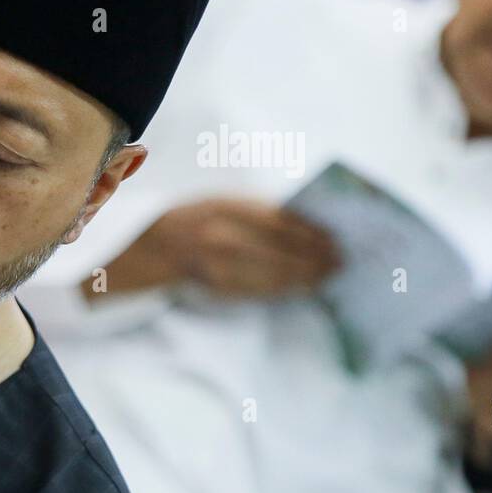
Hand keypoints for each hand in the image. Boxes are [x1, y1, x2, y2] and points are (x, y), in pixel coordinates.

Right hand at [86, 198, 339, 298]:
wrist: (150, 246)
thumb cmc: (196, 218)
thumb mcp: (223, 201)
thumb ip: (259, 210)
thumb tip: (307, 223)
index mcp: (225, 207)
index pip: (279, 223)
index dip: (310, 233)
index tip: (335, 238)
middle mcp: (221, 237)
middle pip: (281, 251)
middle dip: (315, 258)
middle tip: (341, 262)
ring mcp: (219, 266)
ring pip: (274, 275)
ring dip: (306, 277)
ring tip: (329, 275)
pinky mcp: (219, 287)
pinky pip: (260, 291)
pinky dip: (287, 289)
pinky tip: (304, 287)